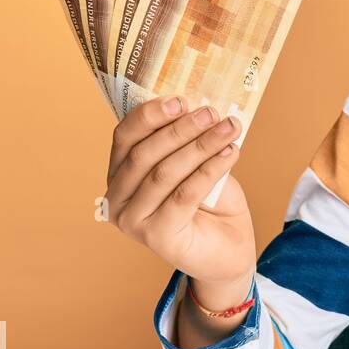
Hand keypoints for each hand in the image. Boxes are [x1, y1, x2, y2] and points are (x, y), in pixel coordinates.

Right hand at [104, 96, 255, 292]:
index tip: (181, 99)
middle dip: (181, 129)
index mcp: (119, 174)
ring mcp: (133, 221)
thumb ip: (188, 142)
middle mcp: (117, 198)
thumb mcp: (197, 164)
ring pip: (165, 173)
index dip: (150, 115)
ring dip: (201, 146)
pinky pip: (184, 194)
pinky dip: (210, 170)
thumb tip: (200, 107)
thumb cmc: (210, 203)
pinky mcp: (156, 237)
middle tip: (212, 112)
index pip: (125, 137)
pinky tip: (231, 153)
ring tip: (229, 129)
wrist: (228, 249)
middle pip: (144, 154)